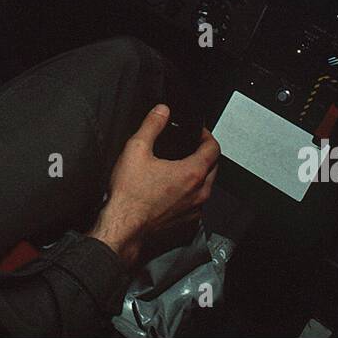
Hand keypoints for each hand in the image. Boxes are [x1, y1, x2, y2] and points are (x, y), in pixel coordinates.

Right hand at [88, 104, 219, 268]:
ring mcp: (195, 209)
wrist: (123, 227)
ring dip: (200, 173)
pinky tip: (175, 187)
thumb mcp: (136, 149)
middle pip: (214, 166)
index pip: (214, 148)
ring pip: (207, 185)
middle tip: (190, 145)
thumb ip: (152, 125)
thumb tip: (162, 110)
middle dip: (205, 153)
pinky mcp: (187, 221)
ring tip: (182, 164)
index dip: (207, 135)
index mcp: (192, 173)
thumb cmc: (129, 194)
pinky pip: (198, 202)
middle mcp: (199, 193)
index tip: (198, 131)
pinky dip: (192, 191)